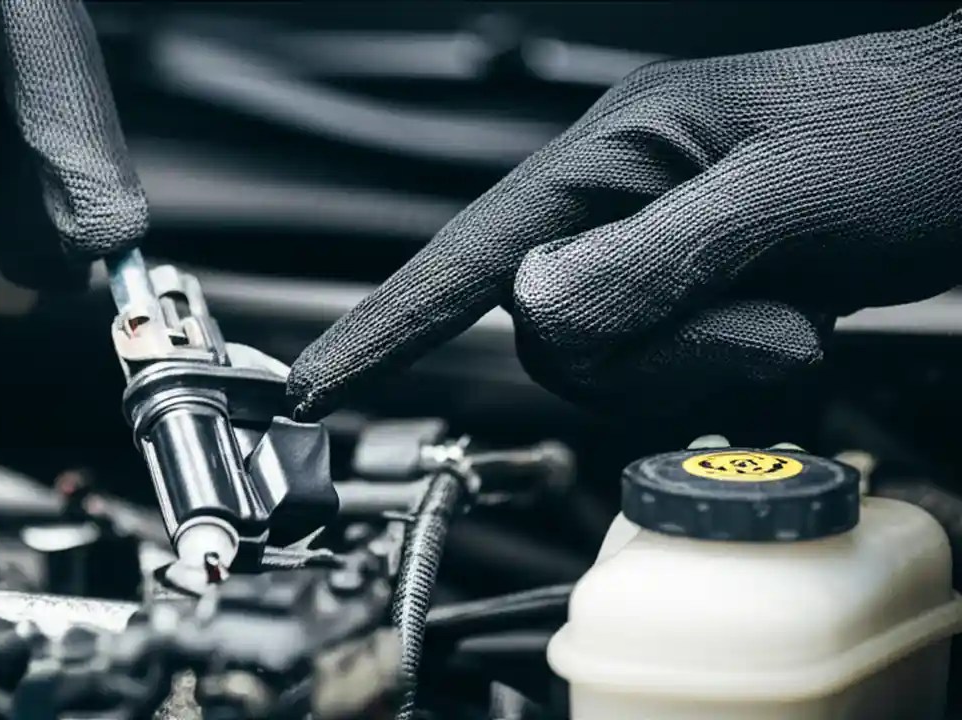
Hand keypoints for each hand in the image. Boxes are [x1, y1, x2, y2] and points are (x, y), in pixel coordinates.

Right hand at [288, 11, 961, 418]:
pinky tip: (791, 321)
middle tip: (763, 312)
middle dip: (654, 353)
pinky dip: (734, 370)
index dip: (385, 322)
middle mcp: (619, 205)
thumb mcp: (782, 193)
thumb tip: (536, 309)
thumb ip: (649, 260)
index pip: (467, 252)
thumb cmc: (912, 133)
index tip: (316, 383)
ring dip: (712, 361)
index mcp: (615, 153)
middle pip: (552, 337)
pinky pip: (668, 378)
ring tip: (795, 306)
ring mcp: (657, 256)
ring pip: (612, 369)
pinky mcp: (697, 299)